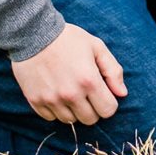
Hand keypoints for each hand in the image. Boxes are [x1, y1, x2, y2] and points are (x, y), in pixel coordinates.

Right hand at [11, 23, 125, 125]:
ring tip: (69, 90)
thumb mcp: (96, 47)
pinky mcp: (36, 101)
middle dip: (92, 108)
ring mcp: (51, 100)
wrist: (33, 33)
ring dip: (73, 110)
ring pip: (70, 121)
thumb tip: (122, 94)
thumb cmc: (68, 38)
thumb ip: (113, 71)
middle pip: (90, 120)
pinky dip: (56, 110)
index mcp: (89, 81)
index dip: (108, 103)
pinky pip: (51, 118)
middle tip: (86, 93)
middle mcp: (70, 94)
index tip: (103, 93)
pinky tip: (55, 93)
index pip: (108, 110)